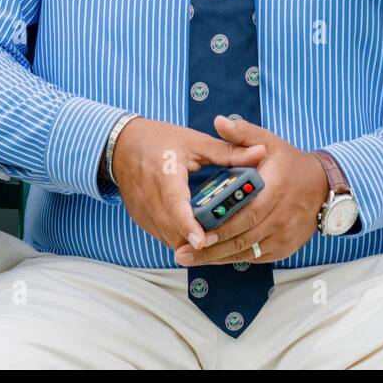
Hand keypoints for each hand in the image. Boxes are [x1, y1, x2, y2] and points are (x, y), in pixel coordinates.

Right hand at [111, 115, 267, 253]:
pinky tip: (195, 233)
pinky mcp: (139, 218)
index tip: (202, 241)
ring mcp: (142, 210)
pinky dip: (178, 237)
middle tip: (221, 240)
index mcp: (164, 173)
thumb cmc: (159, 140)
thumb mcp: (195, 141)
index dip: (189, 225)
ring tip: (212, 238)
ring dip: (188, 241)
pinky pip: (161, 236)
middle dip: (196, 239)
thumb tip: (261, 153)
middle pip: (173, 229)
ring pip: (167, 238)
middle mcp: (149, 196)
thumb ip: (228, 152)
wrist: (121, 145)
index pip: (175, 204)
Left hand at [172, 115, 328, 265]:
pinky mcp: (285, 247)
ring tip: (189, 258)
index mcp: (275, 188)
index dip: (221, 225)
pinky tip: (212, 258)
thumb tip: (219, 121)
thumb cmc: (288, 162)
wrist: (322, 185)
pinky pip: (256, 258)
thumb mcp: (269, 142)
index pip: (246, 212)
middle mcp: (281, 216)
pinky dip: (234, 258)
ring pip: (247, 252)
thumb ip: (242, 133)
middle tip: (182, 253)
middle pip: (243, 238)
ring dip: (217, 258)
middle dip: (211, 248)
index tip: (197, 231)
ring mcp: (284, 235)